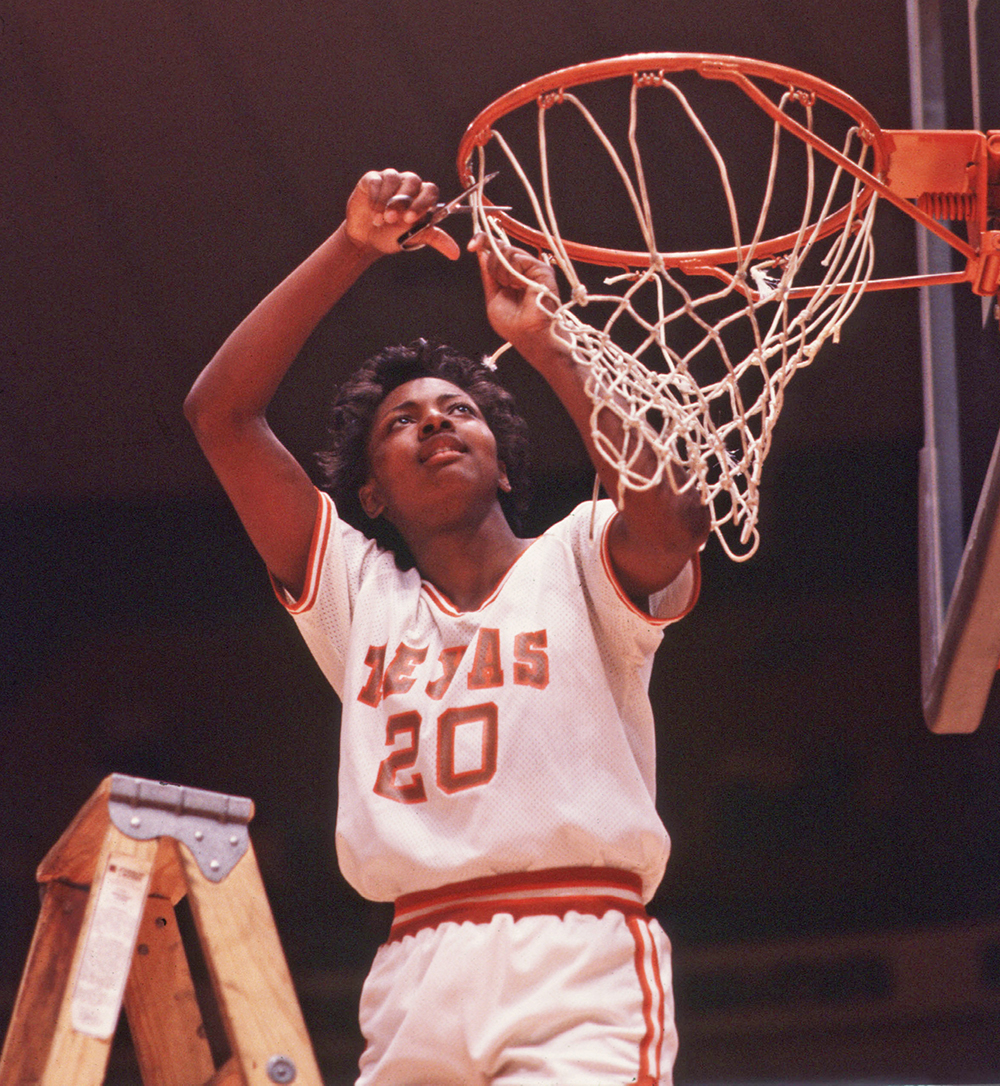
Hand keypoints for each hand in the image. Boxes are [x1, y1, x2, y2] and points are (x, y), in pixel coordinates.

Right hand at [345, 170, 459, 259]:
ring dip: (386, 201)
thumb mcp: (415, 237)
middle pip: (412, 181)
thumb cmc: (393, 235)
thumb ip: (436, 239)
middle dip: (402, 202)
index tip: (410, 219)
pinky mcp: (372, 179)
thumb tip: (455, 254)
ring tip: (380, 220)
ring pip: (393, 179)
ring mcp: (391, 179)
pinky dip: (374, 197)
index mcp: (423, 196)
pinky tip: (373, 211)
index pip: (430, 190)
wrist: (367, 239)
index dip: (422, 202)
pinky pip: (376, 181)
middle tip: (392, 219)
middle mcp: (409, 184)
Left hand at [469, 233, 563, 354]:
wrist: (529, 337)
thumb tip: (481, 252)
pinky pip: (519, 258)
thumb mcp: (492, 296)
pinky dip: (513, 272)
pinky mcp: (542, 270)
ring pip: (508, 251)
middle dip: (493, 264)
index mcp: (511, 274)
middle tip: (501, 283)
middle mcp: (523, 268)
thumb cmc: (514, 325)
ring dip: (502, 271)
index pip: (496, 249)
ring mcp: (533, 268)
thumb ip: (488, 274)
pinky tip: (518, 285)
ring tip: (511, 288)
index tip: (471, 245)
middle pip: (500, 247)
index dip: (483, 241)